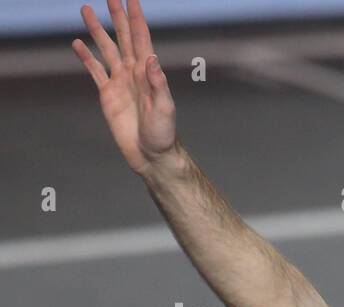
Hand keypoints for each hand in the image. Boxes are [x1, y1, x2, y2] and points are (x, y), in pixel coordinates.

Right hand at [71, 0, 176, 174]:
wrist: (151, 155)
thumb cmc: (163, 134)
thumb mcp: (165, 109)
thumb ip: (158, 84)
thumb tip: (151, 59)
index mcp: (148, 73)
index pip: (142, 39)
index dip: (136, 18)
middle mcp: (134, 73)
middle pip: (123, 37)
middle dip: (117, 16)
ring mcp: (120, 82)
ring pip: (106, 49)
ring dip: (97, 30)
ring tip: (85, 10)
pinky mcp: (108, 94)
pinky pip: (95, 70)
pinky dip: (86, 57)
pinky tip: (78, 43)